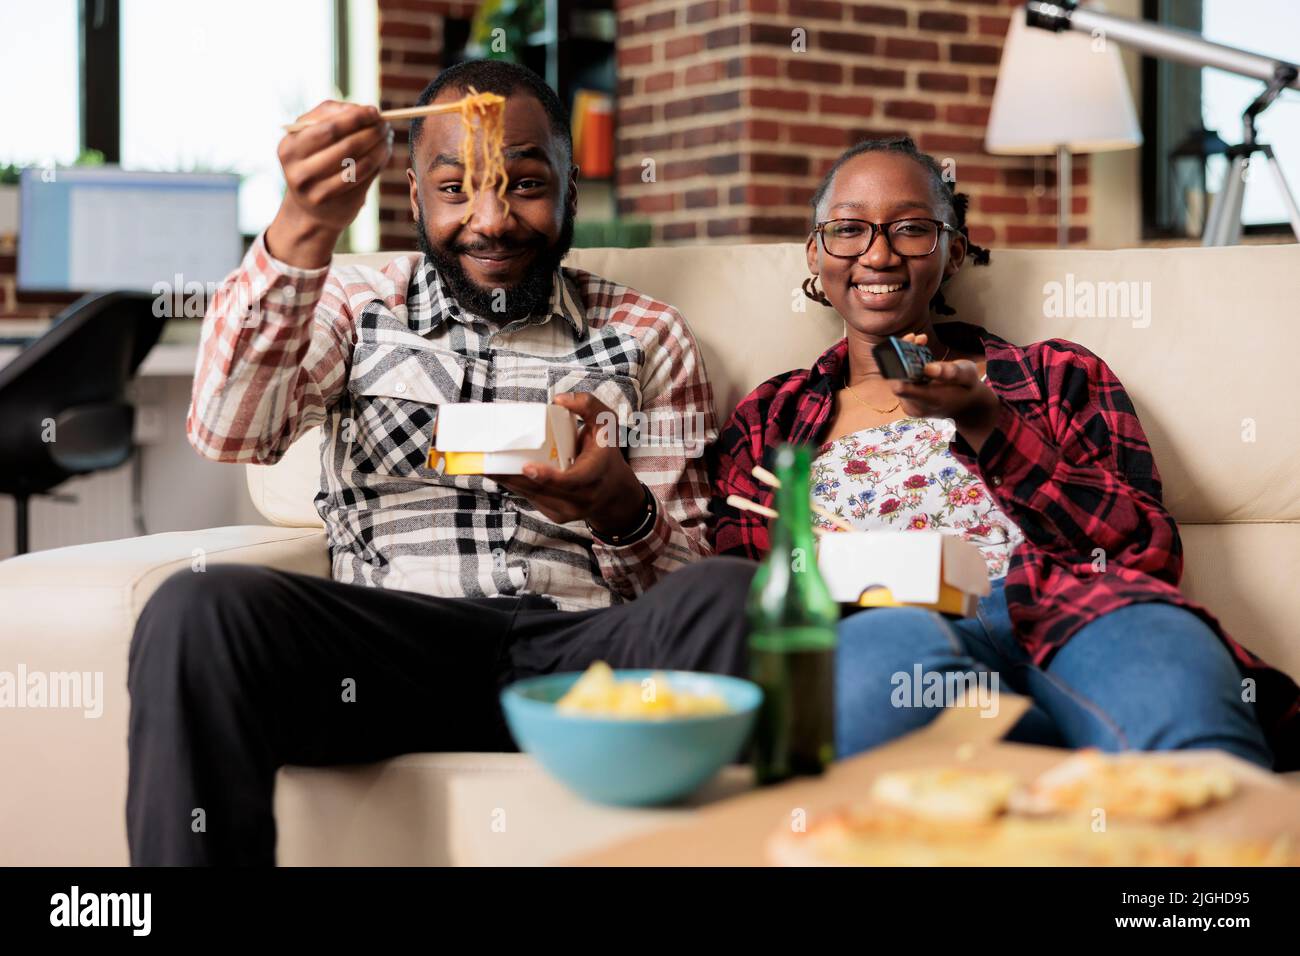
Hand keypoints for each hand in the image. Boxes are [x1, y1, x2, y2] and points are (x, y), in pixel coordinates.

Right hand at [266, 101, 392, 267]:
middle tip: (385, 124)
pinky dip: (377, 163)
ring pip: (358, 163)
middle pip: (345, 145)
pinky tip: (383, 154)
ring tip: (387, 137)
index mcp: (290, 147)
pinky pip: (362, 179)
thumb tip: (366, 111)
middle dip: (370, 131)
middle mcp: (299, 170)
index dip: (355, 118)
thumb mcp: (311, 136)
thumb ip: (332, 116)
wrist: (309, 209)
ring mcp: (316, 190)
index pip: (329, 128)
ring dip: (378, 147)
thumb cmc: (314, 161)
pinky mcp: (335, 204)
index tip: (374, 111)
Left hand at [489, 393, 645, 532]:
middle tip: (487, 461)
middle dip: (512, 476)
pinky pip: (530, 500)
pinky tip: (498, 473)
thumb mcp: (607, 425)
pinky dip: (514, 486)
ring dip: (507, 481)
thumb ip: (588, 405)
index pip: (571, 481)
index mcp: (595, 475)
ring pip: (531, 496)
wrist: (614, 494)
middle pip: (541, 490)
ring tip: (485, 465)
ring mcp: (567, 511)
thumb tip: (558, 400)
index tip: (527, 467)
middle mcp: (582, 498)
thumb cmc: (606, 455)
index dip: (548, 477)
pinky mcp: (555, 515)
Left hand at [888, 332, 997, 428]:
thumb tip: (929, 368)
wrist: (966, 406)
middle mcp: (915, 406)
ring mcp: (910, 405)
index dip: (900, 366)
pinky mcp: (907, 401)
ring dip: (905, 358)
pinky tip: (918, 352)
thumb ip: (951, 372)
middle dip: (903, 356)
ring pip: (897, 379)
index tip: (911, 345)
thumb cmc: (968, 389)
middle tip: (917, 338)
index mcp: (931, 400)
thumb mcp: (968, 376)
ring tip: (920, 341)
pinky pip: (901, 380)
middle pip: (897, 379)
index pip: (901, 387)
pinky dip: (907, 366)